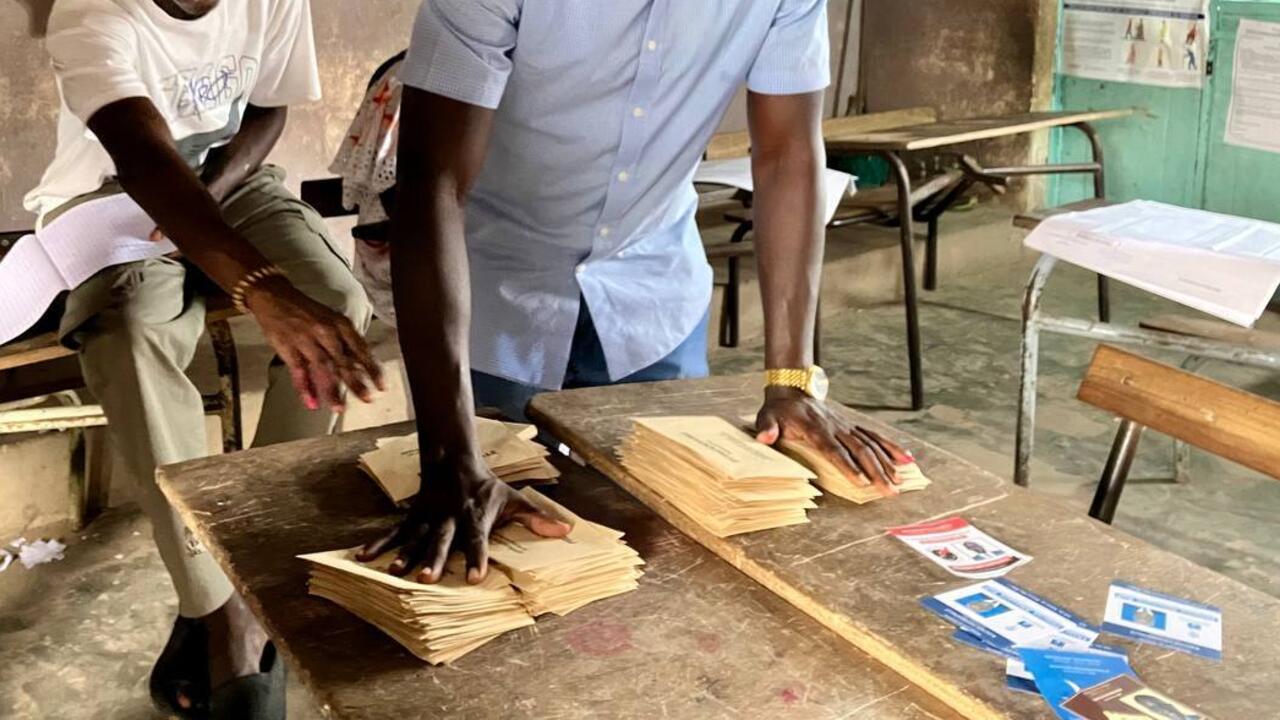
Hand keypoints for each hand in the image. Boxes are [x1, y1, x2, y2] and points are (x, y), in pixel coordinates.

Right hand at [245, 276, 383, 411]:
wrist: (275, 297)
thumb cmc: (308, 312)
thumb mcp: (332, 319)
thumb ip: (345, 341)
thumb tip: (361, 365)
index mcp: (340, 324)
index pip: (360, 349)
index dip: (372, 368)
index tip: (381, 385)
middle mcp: (326, 332)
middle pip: (344, 361)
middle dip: (356, 382)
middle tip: (367, 399)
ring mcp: (306, 340)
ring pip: (322, 369)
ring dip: (332, 390)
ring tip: (339, 408)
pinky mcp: (288, 347)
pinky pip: (299, 371)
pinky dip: (305, 388)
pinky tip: (312, 403)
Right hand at [357, 456, 570, 583]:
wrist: (452, 459)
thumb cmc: (486, 486)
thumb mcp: (513, 499)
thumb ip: (536, 517)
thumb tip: (565, 530)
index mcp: (474, 517)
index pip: (477, 539)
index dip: (478, 557)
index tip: (476, 577)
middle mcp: (449, 519)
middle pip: (442, 541)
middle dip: (435, 559)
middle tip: (427, 578)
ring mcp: (428, 518)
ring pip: (415, 538)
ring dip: (404, 554)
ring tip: (395, 572)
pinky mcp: (413, 517)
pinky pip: (395, 532)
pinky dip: (379, 544)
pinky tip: (363, 558)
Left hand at [755, 386, 901, 491]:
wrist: (793, 388)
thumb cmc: (779, 409)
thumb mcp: (766, 416)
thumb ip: (767, 428)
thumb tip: (765, 438)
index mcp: (815, 429)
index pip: (834, 450)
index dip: (847, 466)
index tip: (861, 482)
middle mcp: (835, 427)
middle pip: (859, 450)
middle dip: (876, 471)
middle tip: (889, 491)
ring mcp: (846, 426)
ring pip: (871, 444)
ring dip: (887, 463)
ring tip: (900, 480)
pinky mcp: (851, 426)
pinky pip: (874, 436)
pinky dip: (891, 447)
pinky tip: (906, 458)